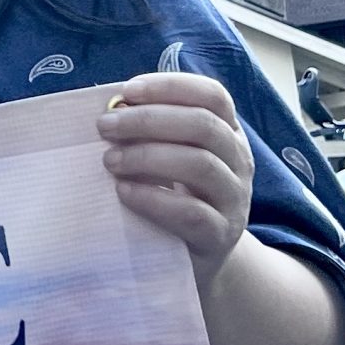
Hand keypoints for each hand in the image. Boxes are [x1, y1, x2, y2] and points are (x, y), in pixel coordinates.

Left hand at [98, 72, 252, 288]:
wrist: (199, 257)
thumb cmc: (175, 195)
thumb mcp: (171, 157)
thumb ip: (151, 132)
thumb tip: (109, 107)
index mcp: (228, 133)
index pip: (212, 96)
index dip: (171, 87)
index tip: (127, 90)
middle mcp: (239, 160)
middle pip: (203, 125)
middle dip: (148, 120)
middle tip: (105, 126)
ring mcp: (234, 199)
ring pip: (201, 165)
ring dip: (147, 157)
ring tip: (109, 160)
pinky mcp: (220, 235)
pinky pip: (192, 214)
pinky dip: (153, 199)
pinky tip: (123, 192)